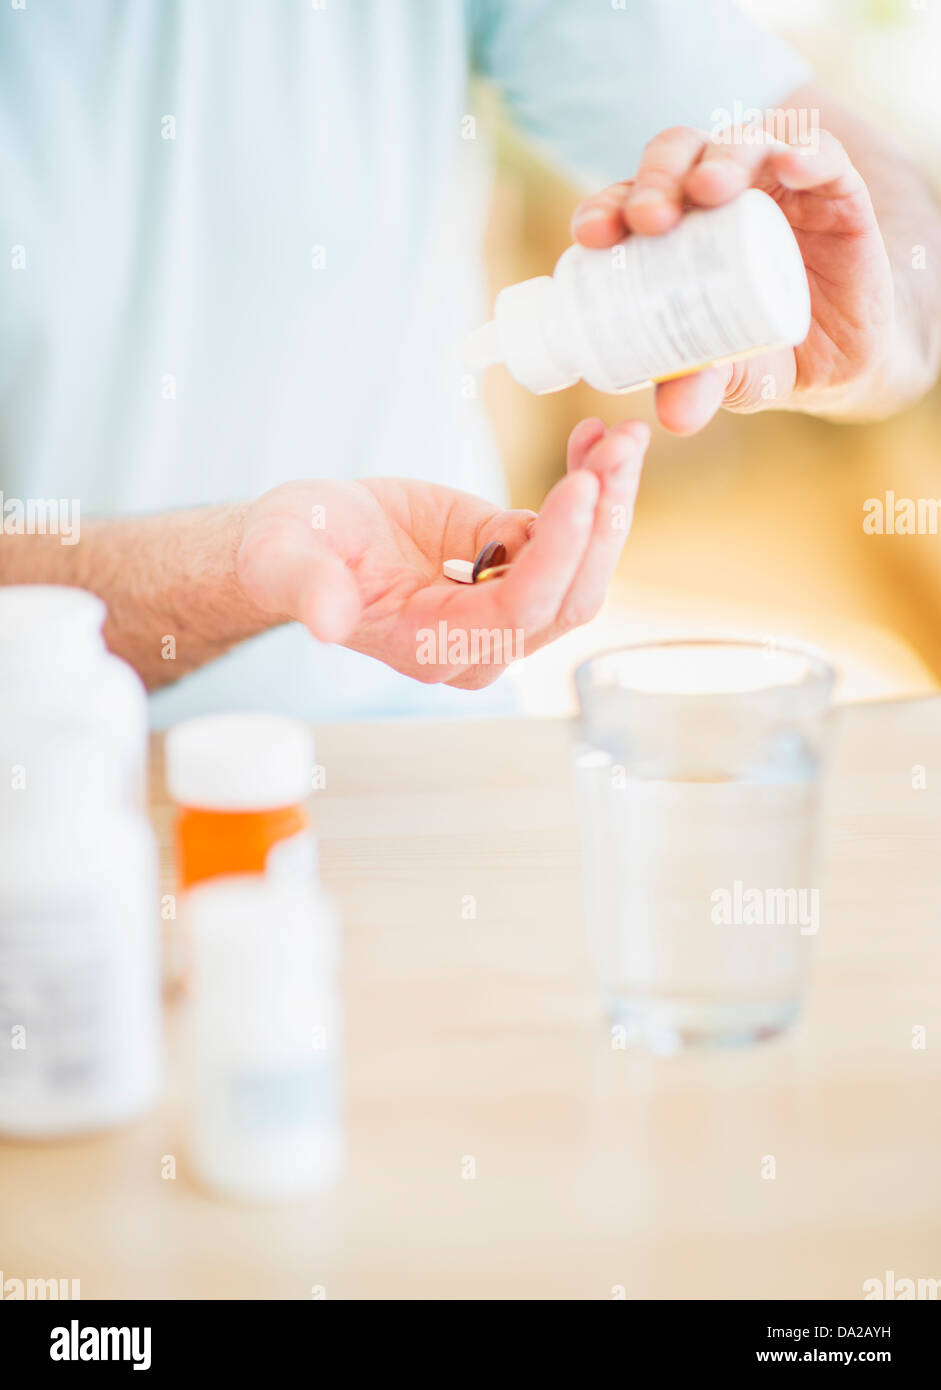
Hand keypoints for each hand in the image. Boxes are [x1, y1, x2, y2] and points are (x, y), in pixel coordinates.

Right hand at [236, 419, 648, 688]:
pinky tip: (591, 440)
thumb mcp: (283, 559)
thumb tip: (326, 622)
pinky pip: (570, 539)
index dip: (555, 555)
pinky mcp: (514, 567)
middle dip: (600, 526)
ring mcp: (505, 609)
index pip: (515, 613)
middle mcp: (480, 644)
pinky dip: (590, 489)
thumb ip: (307, 588)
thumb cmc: (289, 551)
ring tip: (618, 438)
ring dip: (608, 503)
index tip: (581, 487)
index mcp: (429, 646)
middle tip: (621, 450)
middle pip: (567, 600)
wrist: (303, 538)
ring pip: (582, 571)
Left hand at [572, 119, 893, 432]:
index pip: (631, 200)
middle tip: (649, 219)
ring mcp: (776, 184)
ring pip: (743, 142)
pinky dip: (807, 152)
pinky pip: (822, 154)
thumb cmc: (761, 354)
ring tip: (708, 189)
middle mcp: (720, 193)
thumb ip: (698, 385)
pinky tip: (792, 163)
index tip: (591, 235)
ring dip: (721, 158)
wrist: (839, 364)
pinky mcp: (835, 189)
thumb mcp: (726, 376)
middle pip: (678, 157)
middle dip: (657, 179)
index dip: (607, 207)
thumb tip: (672, 418)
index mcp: (675, 228)